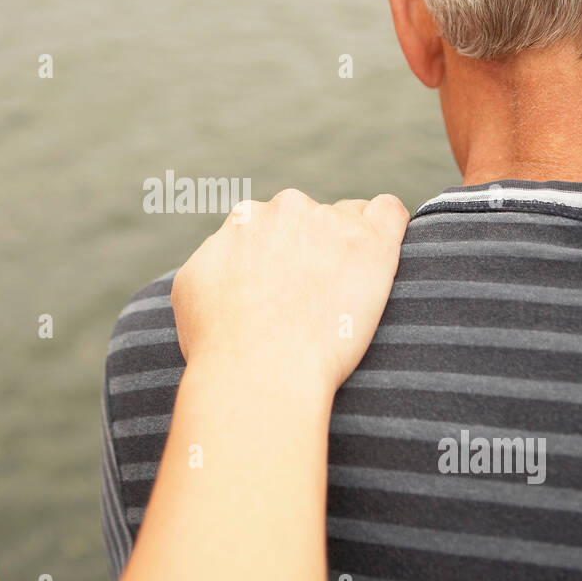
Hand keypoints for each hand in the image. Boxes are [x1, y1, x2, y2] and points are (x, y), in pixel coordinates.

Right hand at [170, 189, 409, 392]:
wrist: (259, 371)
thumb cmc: (219, 344)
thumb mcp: (191, 289)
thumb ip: (215, 259)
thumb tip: (229, 258)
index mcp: (245, 218)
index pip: (275, 222)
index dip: (284, 256)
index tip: (289, 289)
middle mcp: (286, 209)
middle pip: (312, 219)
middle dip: (316, 250)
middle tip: (314, 301)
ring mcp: (331, 222)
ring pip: (352, 219)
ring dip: (349, 250)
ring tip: (344, 300)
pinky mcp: (371, 243)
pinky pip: (390, 212)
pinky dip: (389, 230)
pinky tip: (381, 263)